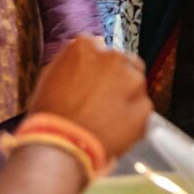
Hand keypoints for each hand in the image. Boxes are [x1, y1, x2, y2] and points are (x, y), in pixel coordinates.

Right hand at [24, 36, 151, 162]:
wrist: (60, 146)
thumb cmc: (48, 115)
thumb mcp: (51, 78)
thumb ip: (72, 64)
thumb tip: (85, 62)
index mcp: (86, 47)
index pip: (99, 49)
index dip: (96, 68)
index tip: (91, 81)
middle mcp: (113, 58)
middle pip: (123, 63)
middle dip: (117, 77)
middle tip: (103, 99)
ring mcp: (133, 82)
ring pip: (135, 85)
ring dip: (126, 96)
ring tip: (106, 117)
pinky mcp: (144, 106)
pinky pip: (141, 109)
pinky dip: (132, 117)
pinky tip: (114, 129)